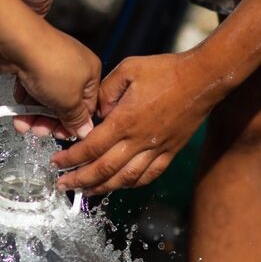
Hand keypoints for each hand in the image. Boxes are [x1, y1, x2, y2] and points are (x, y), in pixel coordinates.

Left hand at [4, 26, 99, 139]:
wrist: (18, 44)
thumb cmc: (49, 67)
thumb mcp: (68, 101)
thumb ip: (77, 119)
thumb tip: (86, 131)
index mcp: (90, 72)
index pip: (87, 106)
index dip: (73, 124)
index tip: (61, 136)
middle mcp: (73, 66)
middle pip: (64, 104)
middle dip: (49, 122)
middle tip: (39, 130)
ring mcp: (51, 64)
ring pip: (45, 98)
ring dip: (33, 115)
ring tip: (22, 123)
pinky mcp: (31, 63)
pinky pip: (31, 87)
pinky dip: (24, 99)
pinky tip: (18, 107)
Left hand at [52, 52, 221, 193]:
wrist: (203, 78)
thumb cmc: (166, 70)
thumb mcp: (128, 69)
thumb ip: (105, 92)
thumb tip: (94, 112)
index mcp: (126, 120)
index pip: (91, 147)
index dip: (71, 158)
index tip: (57, 163)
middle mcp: (140, 139)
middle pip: (104, 169)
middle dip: (80, 180)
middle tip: (63, 185)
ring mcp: (157, 148)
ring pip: (125, 178)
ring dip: (103, 188)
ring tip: (86, 192)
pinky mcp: (170, 151)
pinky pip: (148, 176)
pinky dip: (131, 185)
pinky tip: (119, 186)